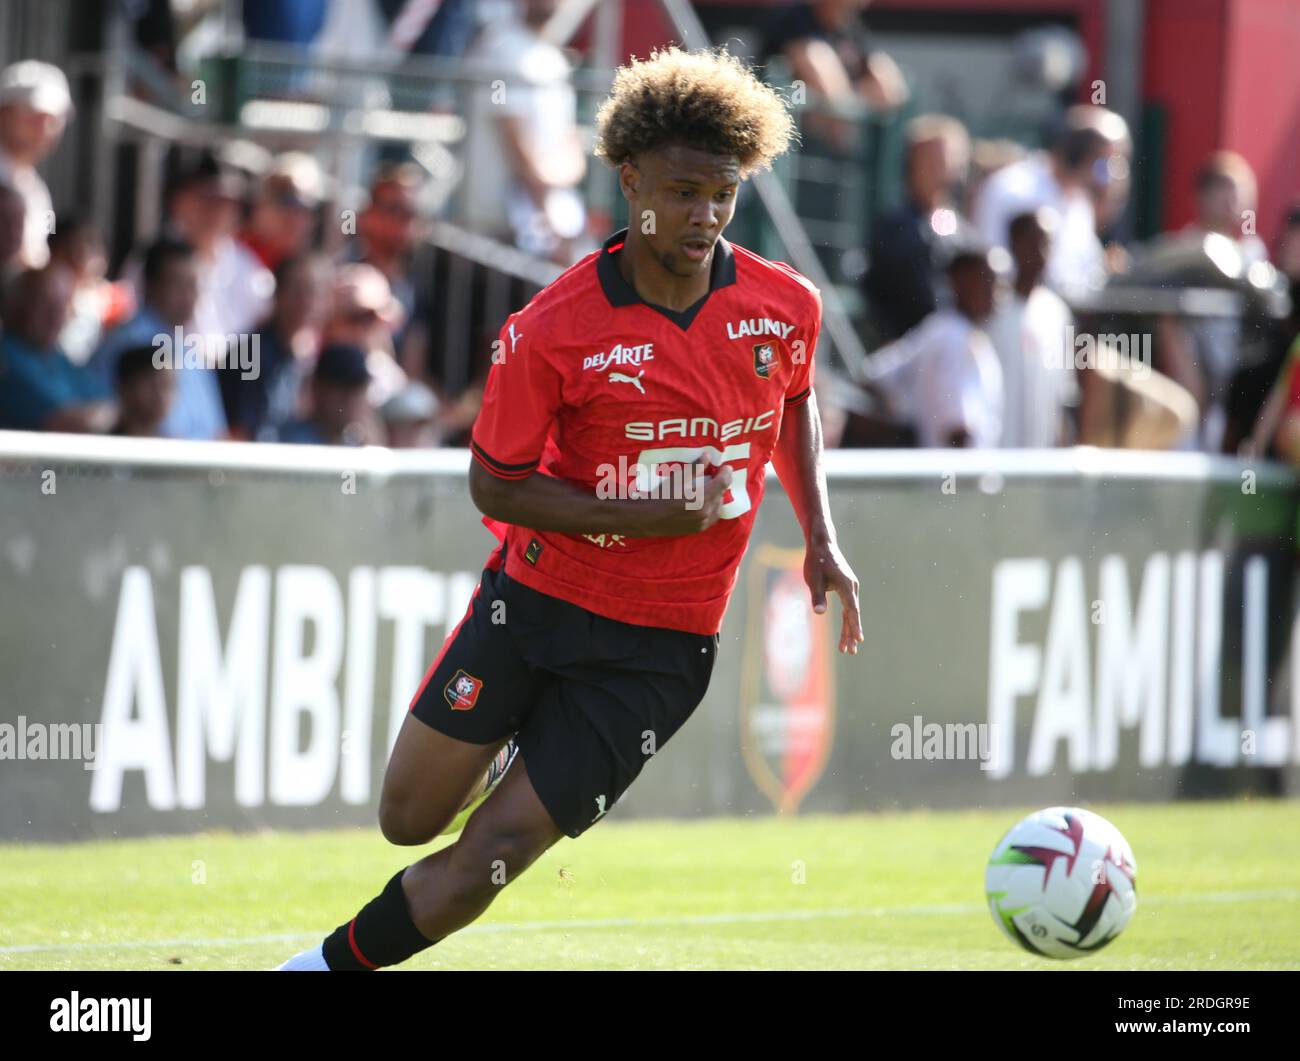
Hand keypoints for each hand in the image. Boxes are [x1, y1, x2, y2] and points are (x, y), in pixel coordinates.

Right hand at [631, 464, 732, 536]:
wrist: (647, 518)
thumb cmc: (660, 496)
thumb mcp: (677, 479)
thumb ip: (694, 468)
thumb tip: (707, 456)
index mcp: (701, 499)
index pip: (722, 483)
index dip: (726, 473)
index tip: (726, 466)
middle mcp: (705, 513)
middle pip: (721, 495)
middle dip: (720, 484)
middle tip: (715, 475)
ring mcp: (702, 523)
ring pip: (718, 507)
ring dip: (717, 496)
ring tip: (710, 488)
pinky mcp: (698, 529)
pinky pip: (712, 517)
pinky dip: (712, 508)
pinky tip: (705, 502)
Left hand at [805, 537, 862, 654]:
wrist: (822, 544)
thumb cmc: (816, 561)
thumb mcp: (813, 579)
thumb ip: (817, 596)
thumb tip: (819, 613)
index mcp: (846, 586)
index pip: (852, 610)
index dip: (854, 626)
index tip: (859, 640)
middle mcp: (852, 587)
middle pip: (853, 614)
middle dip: (851, 634)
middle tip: (850, 652)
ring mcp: (850, 587)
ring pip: (851, 612)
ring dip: (849, 629)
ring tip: (846, 648)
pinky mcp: (846, 587)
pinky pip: (848, 607)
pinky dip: (847, 620)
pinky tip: (845, 632)